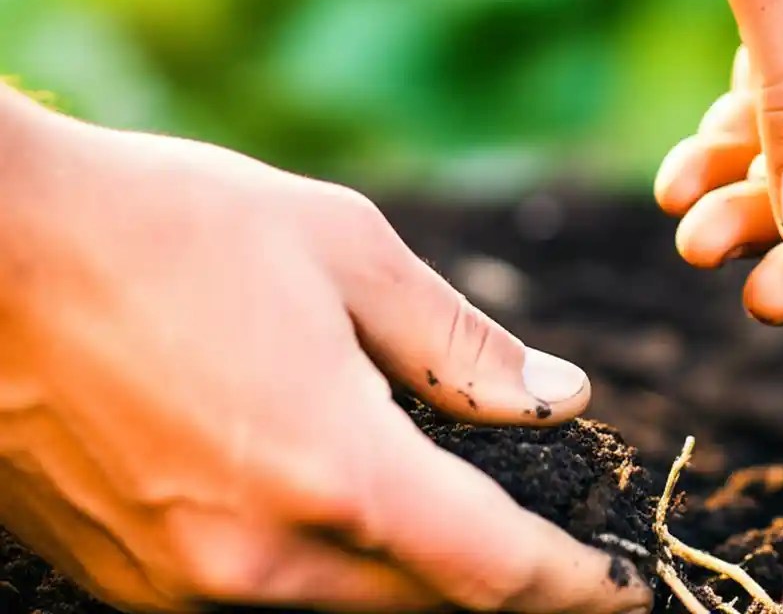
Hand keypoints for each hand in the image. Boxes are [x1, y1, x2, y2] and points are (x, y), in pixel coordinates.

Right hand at [0, 87, 651, 613]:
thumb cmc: (168, 229)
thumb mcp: (346, 254)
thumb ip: (463, 345)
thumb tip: (557, 400)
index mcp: (336, 474)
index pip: (499, 574)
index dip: (580, 589)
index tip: (629, 592)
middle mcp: (264, 560)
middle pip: (432, 608)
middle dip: (508, 588)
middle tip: (559, 554)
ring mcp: (186, 588)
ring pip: (351, 613)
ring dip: (420, 581)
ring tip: (458, 525)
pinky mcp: (130, 585)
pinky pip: (267, 600)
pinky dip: (332, 570)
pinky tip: (340, 512)